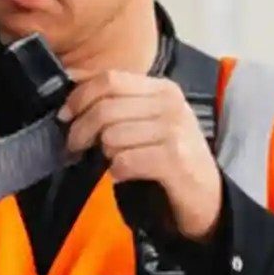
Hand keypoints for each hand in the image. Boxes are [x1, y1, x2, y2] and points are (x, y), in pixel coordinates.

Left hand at [58, 69, 222, 241]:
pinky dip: (117, 172)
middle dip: (81, 131)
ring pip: (111, 136)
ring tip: (115, 161)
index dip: (80, 97)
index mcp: (162, 89)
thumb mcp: (149, 122)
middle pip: (105, 108)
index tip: (65, 117)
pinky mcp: (174, 160)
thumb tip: (72, 104)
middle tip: (77, 148)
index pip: (109, 80)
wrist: (207, 194)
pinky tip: (125, 175)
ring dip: (105, 154)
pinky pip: (124, 161)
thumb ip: (119, 107)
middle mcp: (170, 104)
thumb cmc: (171, 156)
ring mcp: (174, 131)